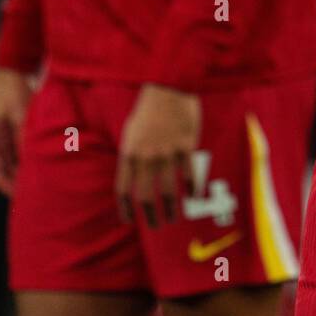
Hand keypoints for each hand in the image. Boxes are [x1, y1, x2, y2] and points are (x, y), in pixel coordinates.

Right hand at [0, 68, 33, 197]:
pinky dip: (24, 160)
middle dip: (14, 182)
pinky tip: (39, 166)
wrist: (15, 69)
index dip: (3, 185)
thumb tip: (31, 161)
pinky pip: (15, 151)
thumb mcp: (21, 115)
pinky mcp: (9, 130)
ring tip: (38, 184)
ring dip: (20, 172)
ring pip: (8, 161)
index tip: (18, 197)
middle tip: (32, 195)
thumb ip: (25, 138)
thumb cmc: (14, 90)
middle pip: (0, 168)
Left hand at [116, 84, 200, 226]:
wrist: (168, 88)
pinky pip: (189, 174)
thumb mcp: (131, 131)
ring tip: (172, 219)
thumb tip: (133, 178)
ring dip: (170, 209)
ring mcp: (166, 152)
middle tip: (154, 227)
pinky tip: (193, 197)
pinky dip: (191, 188)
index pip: (123, 188)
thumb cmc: (148, 109)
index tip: (128, 220)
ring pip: (168, 189)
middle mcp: (146, 156)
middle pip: (145, 195)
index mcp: (129, 152)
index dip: (124, 208)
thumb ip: (132, 155)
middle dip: (149, 215)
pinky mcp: (185, 146)